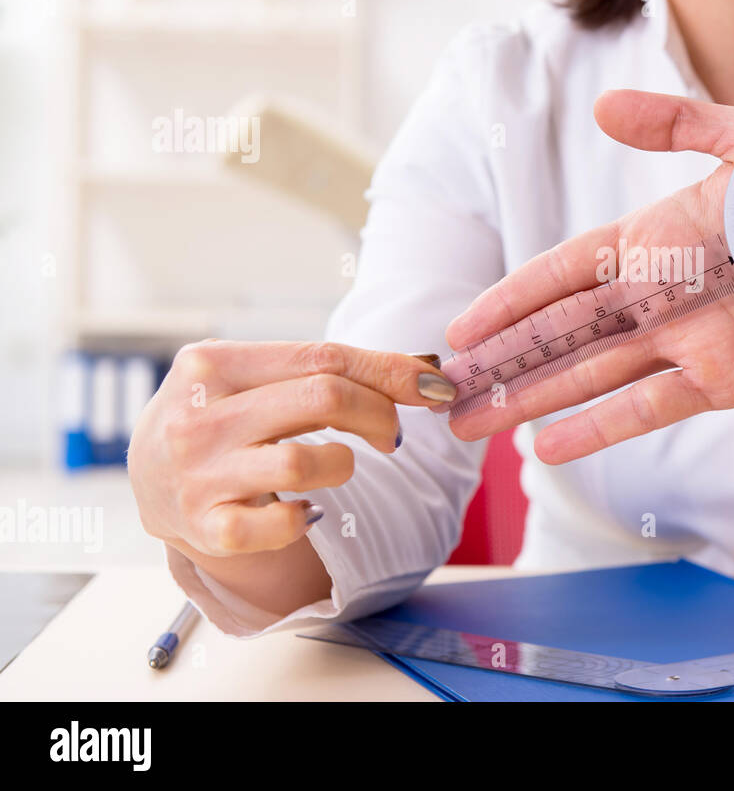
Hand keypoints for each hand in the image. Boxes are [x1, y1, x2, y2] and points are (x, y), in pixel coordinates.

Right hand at [128, 340, 451, 557]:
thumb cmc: (221, 416)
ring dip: (344, 464)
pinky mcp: (205, 528)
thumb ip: (326, 369)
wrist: (145, 475)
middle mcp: (199, 416)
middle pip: (323, 398)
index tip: (435, 387)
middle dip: (379, 414)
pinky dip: (307, 518)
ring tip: (339, 465)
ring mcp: (199, 475)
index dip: (390, 371)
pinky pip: (281, 527)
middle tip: (390, 433)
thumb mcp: (255, 378)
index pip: (323, 358)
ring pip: (305, 463)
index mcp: (213, 363)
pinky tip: (307, 510)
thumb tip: (425, 372)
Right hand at [444, 90, 733, 463]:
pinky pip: (649, 406)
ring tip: (472, 425)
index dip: (511, 301)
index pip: (564, 272)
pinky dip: (599, 427)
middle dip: (503, 363)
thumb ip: (680, 127)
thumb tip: (602, 107)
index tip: (461, 329)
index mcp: (657, 238)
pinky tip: (546, 448)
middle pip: (562, 333)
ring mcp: (686, 341)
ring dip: (532, 399)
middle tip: (441, 394)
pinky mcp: (723, 380)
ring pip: (591, 374)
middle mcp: (659, 294)